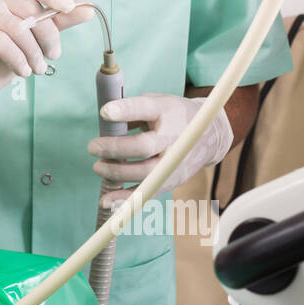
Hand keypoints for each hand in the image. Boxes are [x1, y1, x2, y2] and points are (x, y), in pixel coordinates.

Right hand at [0, 0, 94, 115]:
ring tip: (38, 69)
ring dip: (34, 53)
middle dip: (48, 36)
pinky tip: (23, 70)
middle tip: (53, 56)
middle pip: (29, 9)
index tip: (68, 8)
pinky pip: (2, 43)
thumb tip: (87, 10)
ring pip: (17, 29)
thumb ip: (59, 20)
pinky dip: (18, 59)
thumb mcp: (37, 34)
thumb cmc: (7, 51)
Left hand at [87, 94, 232, 206]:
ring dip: (117, 173)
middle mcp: (174, 138)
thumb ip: (131, 110)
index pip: (145, 108)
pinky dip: (125, 199)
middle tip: (93, 147)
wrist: (210, 136)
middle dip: (115, 148)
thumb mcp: (157, 102)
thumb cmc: (173, 116)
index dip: (125, 110)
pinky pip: (147, 192)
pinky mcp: (172, 180)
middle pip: (143, 147)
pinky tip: (106, 201)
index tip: (105, 112)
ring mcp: (174, 162)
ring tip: (98, 167)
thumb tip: (103, 119)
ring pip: (144, 173)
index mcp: (168, 111)